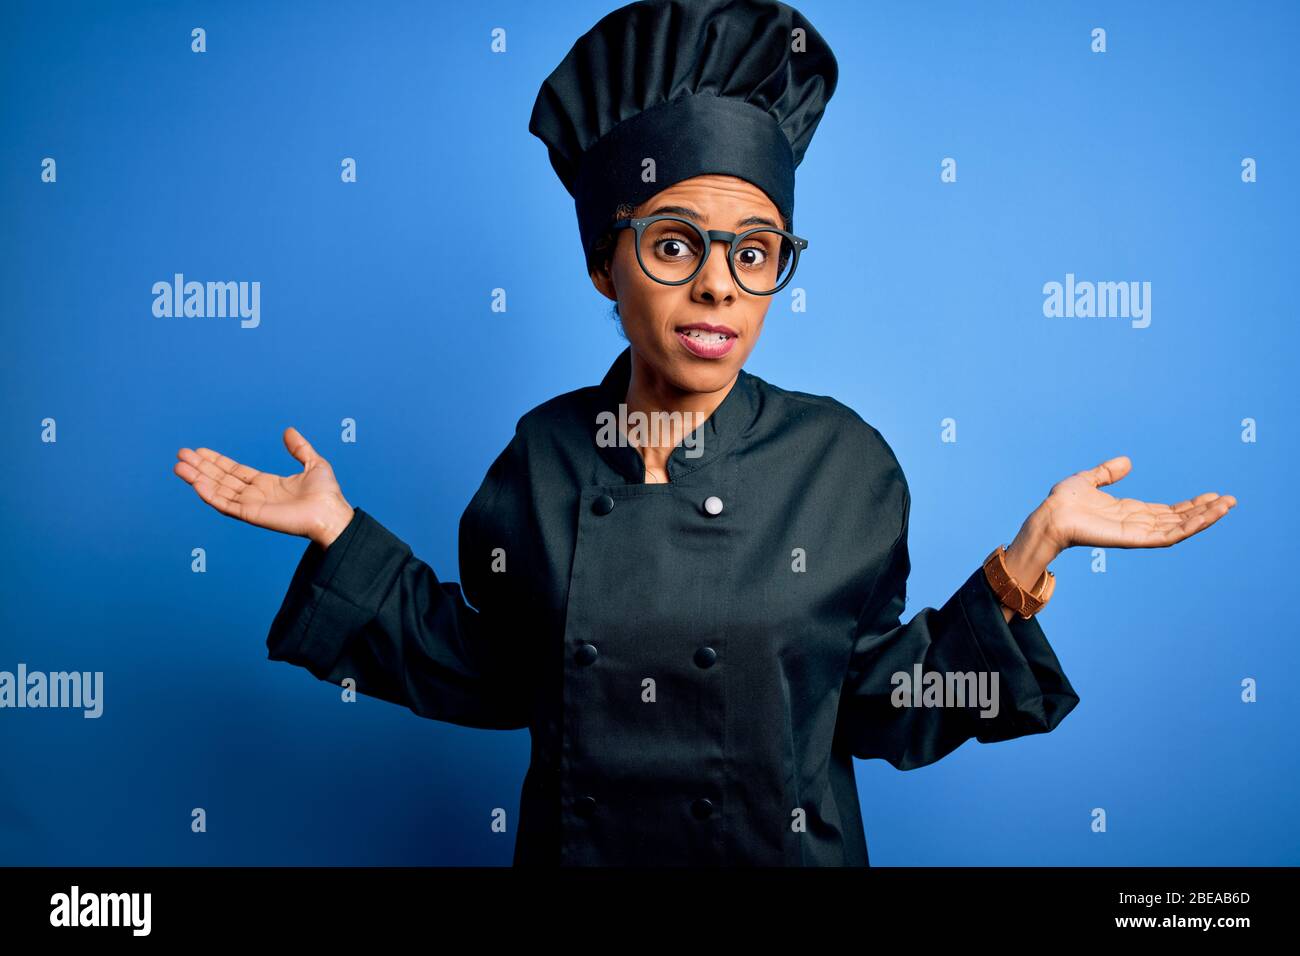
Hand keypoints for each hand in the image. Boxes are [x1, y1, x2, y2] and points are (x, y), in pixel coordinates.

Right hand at [173, 427, 354, 547]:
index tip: (199, 451)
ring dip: (198, 478)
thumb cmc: (326, 494)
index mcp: (266, 484)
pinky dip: (209, 494)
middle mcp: (255, 495)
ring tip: (179, 466)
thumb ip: (299, 448)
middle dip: (201, 467)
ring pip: (218, 490)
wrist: (331, 512)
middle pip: (221, 478)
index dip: (216, 461)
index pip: (235, 471)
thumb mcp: (313, 463)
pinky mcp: (251, 515)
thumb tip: (288, 430)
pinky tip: (196, 483)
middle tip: (181, 454)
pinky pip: (224, 504)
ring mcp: (251, 505)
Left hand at [1041, 455, 1235, 550]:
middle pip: (1179, 519)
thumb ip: (1108, 472)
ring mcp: (1137, 533)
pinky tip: (1207, 516)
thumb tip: (1127, 462)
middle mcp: (1137, 524)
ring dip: (1204, 518)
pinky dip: (1189, 526)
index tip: (1212, 495)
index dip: (1190, 505)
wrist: (1050, 515)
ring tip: (1227, 506)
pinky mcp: (1134, 539)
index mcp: (1130, 512)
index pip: (1168, 511)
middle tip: (1230, 500)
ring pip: (1179, 528)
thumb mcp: (1089, 480)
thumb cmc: (1063, 502)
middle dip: (1204, 511)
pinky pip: (1168, 536)